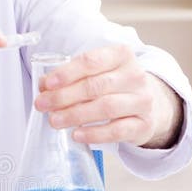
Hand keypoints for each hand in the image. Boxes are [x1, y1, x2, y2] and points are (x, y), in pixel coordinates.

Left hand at [34, 45, 183, 148]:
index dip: (67, 73)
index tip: (47, 84)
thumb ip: (71, 77)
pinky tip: (77, 134)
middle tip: (43, 105)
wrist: (148, 106)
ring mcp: (142, 100)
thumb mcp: (96, 74)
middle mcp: (135, 76)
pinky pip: (117, 130)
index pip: (91, 61)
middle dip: (65, 96)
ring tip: (55, 121)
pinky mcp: (143, 124)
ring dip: (76, 115)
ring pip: (106, 107)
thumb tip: (44, 86)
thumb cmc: (114, 87)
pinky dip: (94, 134)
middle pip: (96, 86)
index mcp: (121, 56)